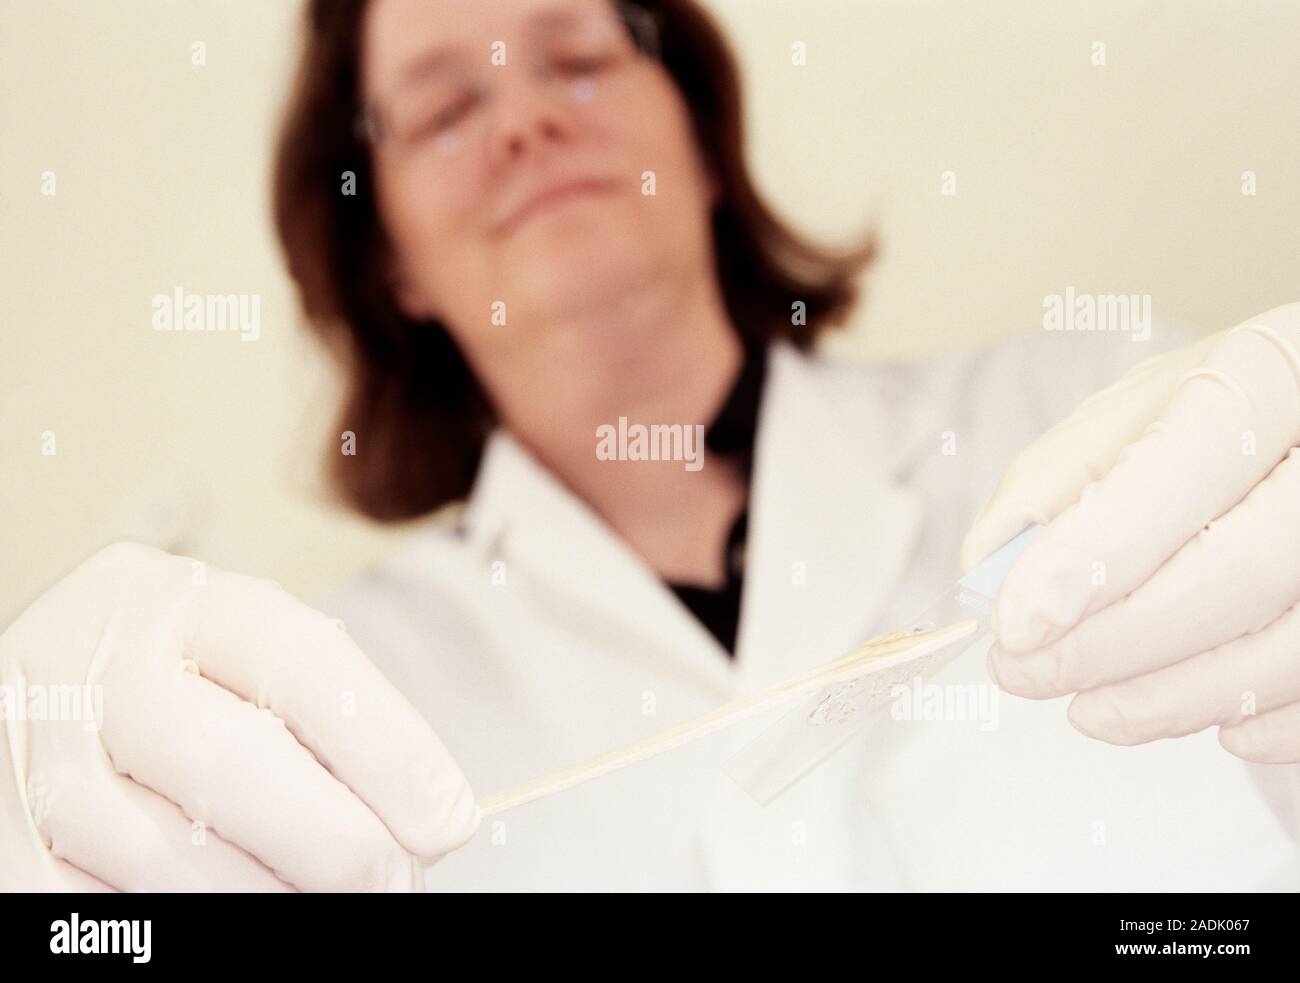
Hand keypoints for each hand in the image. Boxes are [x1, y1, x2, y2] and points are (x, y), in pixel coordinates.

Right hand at [0, 542, 477, 890]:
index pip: (298, 659)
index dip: (387, 746)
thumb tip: (431, 818)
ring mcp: (32, 745)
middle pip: (230, 760)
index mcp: (179, 599)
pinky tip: (240, 907)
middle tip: (394, 880)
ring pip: (163, 851)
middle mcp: (94, 657)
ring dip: (267, 896)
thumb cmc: (181, 691)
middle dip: (334, 841)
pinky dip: (184, 919)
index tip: (446, 818)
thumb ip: (330, 723)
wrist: (46, 696)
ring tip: (322, 902)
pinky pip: (95, 902)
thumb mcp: (250, 668)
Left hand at [962, 303, 1299, 762]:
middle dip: (1114, 642)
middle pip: (1240, 567)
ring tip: (1087, 708)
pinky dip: (1262, 720)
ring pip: (1290, 644)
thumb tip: (987, 569)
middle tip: (1025, 672)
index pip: (1185, 461)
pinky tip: (1201, 722)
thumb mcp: (1138, 411)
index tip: (1016, 623)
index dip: (1096, 552)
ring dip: (1173, 698)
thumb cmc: (1220, 418)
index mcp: (1273, 370)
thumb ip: (1057, 478)